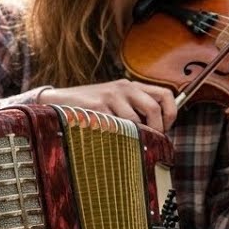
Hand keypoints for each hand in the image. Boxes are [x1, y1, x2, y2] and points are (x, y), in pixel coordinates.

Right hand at [35, 79, 177, 130]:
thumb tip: (158, 130)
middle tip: (150, 142)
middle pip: (154, 109)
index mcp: (132, 86)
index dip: (171, 113)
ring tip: (125, 142)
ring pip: (134, 122)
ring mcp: (110, 96)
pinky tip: (109, 138)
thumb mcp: (115, 101)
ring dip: (133, 136)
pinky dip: (117, 137)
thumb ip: (134, 109)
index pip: (165, 94)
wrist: (57, 101)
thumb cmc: (90, 106)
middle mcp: (124, 87)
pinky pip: (116, 127)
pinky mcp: (97, 106)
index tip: (165, 129)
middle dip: (156, 130)